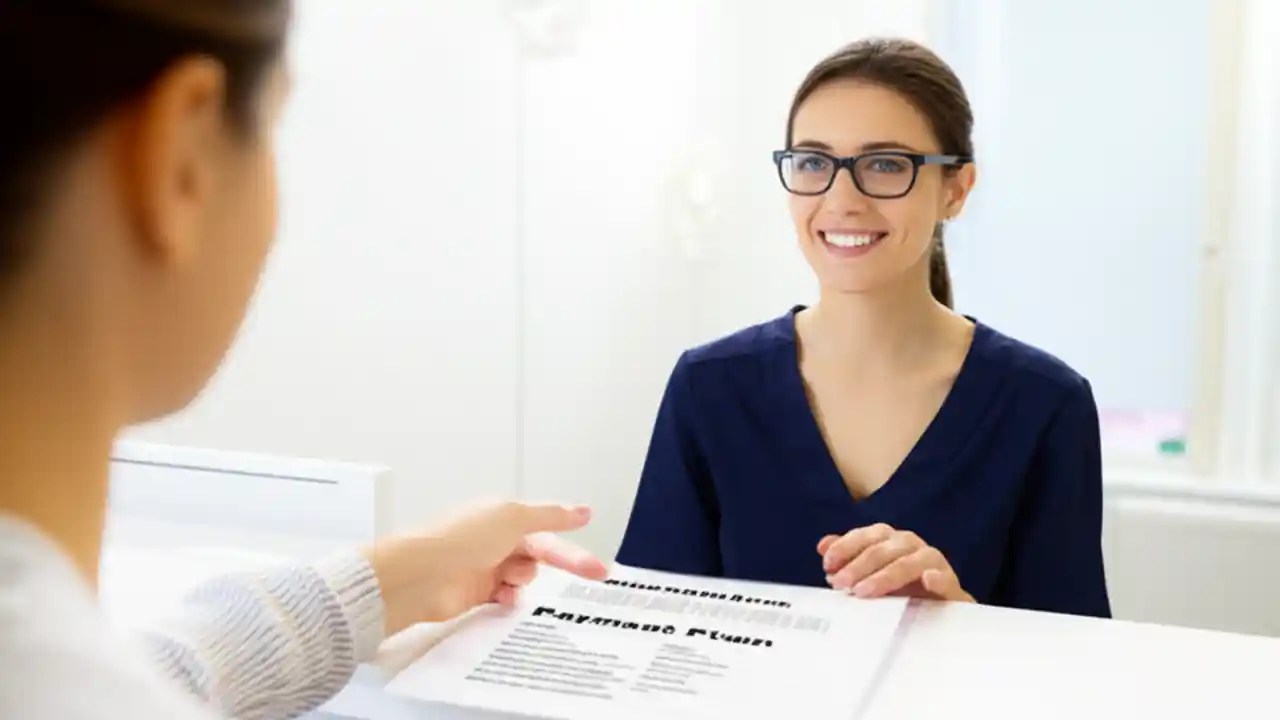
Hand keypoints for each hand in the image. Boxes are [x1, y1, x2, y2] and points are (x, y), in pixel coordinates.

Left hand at [364, 500, 608, 634]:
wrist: (419, 576)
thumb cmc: (461, 539)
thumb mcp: (513, 517)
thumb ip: (551, 515)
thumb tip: (582, 510)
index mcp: (502, 516)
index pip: (547, 527)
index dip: (573, 538)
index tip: (597, 555)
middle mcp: (494, 540)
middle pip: (539, 553)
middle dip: (561, 563)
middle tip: (593, 575)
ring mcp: (484, 567)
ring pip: (524, 577)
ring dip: (525, 580)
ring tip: (512, 582)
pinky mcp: (474, 595)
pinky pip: (505, 599)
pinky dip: (510, 600)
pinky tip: (505, 600)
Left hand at [817, 523, 973, 602]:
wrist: (940, 611)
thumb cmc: (899, 589)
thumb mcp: (870, 574)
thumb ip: (848, 559)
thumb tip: (822, 546)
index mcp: (890, 540)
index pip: (866, 536)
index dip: (845, 547)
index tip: (827, 565)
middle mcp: (910, 545)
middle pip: (882, 549)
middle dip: (858, 566)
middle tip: (841, 584)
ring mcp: (932, 562)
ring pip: (907, 562)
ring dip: (884, 575)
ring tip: (863, 591)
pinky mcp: (950, 583)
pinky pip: (943, 578)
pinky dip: (936, 578)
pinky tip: (927, 581)